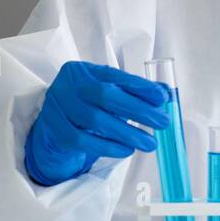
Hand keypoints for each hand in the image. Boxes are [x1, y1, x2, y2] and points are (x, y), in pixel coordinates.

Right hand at [25, 61, 168, 185]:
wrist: (54, 123)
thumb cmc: (87, 104)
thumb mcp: (108, 92)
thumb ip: (134, 91)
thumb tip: (165, 94)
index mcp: (84, 70)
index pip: (115, 77)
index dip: (140, 87)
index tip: (162, 98)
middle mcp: (68, 84)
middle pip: (106, 96)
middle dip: (138, 110)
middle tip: (162, 122)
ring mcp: (57, 106)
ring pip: (96, 120)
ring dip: (127, 133)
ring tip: (149, 142)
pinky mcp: (54, 130)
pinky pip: (83, 141)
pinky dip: (108, 147)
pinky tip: (127, 150)